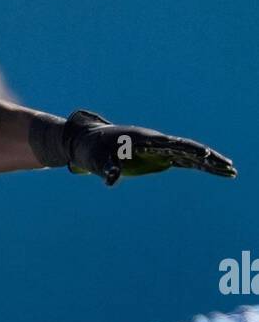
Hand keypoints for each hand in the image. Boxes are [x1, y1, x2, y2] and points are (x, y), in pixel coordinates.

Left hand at [63, 108, 235, 186]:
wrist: (90, 144)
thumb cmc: (94, 151)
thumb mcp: (98, 161)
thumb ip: (108, 169)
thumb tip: (111, 180)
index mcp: (146, 140)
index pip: (175, 145)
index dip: (191, 150)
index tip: (207, 154)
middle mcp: (157, 142)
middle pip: (189, 149)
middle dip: (210, 159)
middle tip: (231, 168)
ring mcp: (160, 149)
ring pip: (190, 155)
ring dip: (210, 163)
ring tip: (231, 172)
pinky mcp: (159, 157)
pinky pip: (183, 161)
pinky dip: (199, 166)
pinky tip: (214, 170)